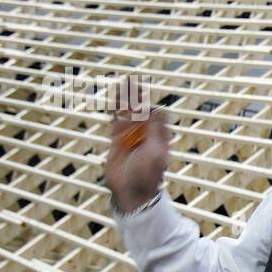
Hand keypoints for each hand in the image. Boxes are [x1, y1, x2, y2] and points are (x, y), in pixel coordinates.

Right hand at [104, 74, 169, 211]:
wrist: (131, 191)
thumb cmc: (147, 174)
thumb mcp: (155, 152)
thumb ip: (154, 130)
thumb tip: (157, 108)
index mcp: (159, 135)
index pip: (155, 112)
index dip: (148, 100)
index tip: (142, 86)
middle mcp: (146, 134)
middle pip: (140, 110)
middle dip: (134, 96)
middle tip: (129, 80)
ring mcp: (132, 137)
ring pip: (127, 115)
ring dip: (123, 102)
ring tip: (119, 87)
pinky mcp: (118, 143)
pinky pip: (116, 124)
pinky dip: (114, 114)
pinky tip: (112, 103)